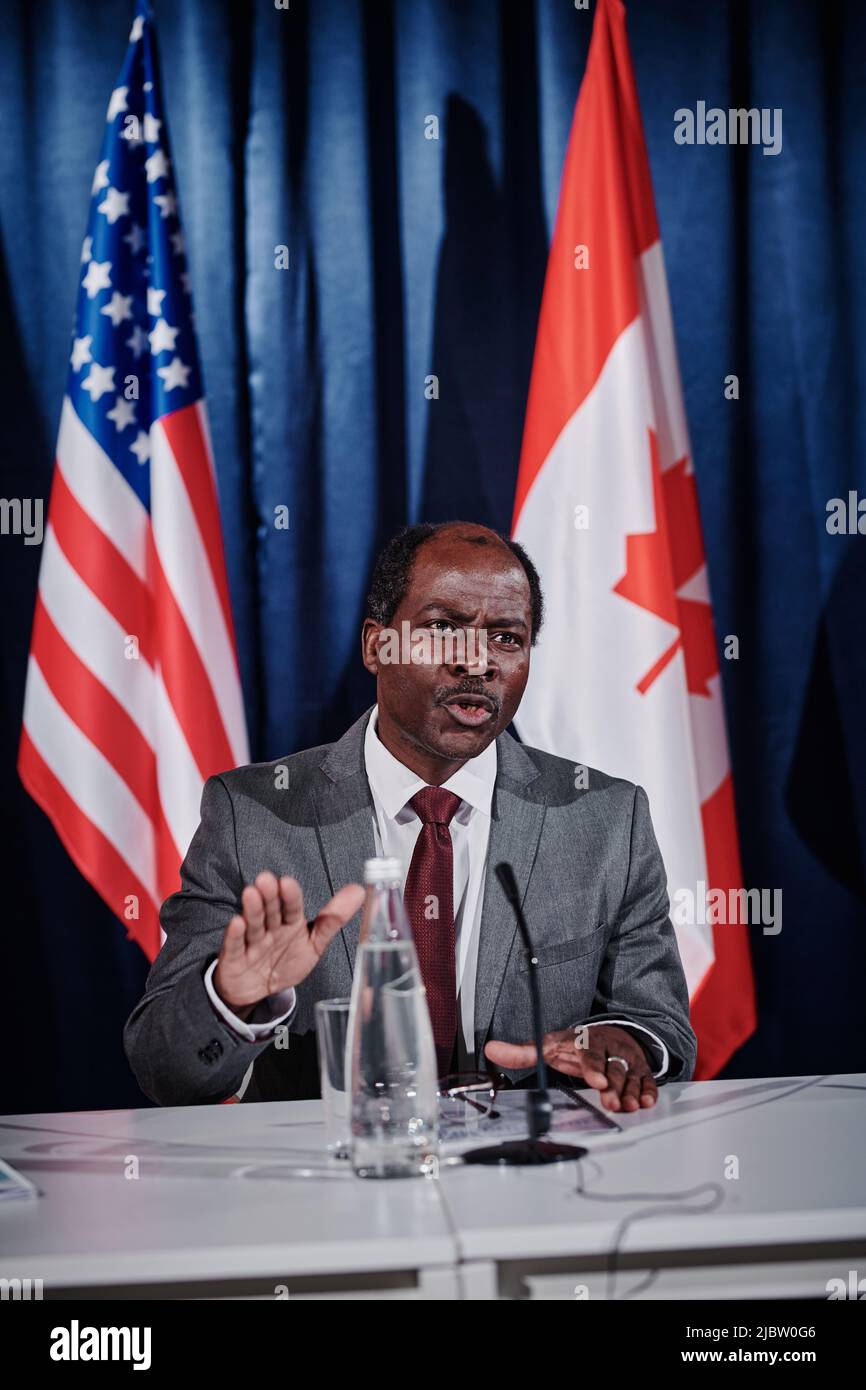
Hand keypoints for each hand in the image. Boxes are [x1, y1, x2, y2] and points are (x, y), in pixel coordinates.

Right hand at [213, 872, 363, 1017]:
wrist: (257, 989)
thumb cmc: (285, 962)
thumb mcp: (314, 944)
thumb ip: (333, 920)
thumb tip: (359, 891)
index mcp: (290, 923)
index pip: (292, 907)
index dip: (290, 896)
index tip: (288, 883)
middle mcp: (270, 928)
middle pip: (270, 911)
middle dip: (269, 896)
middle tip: (267, 880)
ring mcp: (252, 942)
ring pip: (253, 924)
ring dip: (252, 909)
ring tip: (251, 894)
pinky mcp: (235, 957)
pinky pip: (235, 946)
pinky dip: (235, 935)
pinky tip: (237, 923)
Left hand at [484, 1023, 658, 1111]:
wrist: (609, 1033)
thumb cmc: (576, 1045)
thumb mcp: (549, 1046)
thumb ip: (522, 1052)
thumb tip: (491, 1049)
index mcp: (586, 1042)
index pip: (589, 1054)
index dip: (593, 1068)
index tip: (597, 1081)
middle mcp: (608, 1050)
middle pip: (613, 1069)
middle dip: (614, 1087)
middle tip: (614, 1103)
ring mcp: (626, 1060)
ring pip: (631, 1076)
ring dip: (632, 1092)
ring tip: (630, 1106)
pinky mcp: (640, 1070)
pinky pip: (647, 1079)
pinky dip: (649, 1090)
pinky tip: (646, 1101)